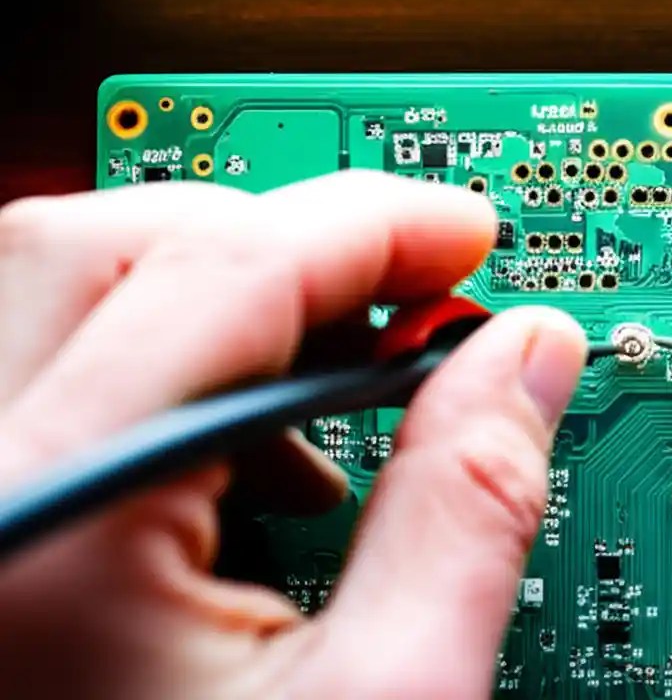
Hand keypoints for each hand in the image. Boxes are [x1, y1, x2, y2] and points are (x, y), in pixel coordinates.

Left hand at [0, 171, 586, 698]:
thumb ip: (468, 507)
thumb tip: (528, 359)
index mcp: (52, 540)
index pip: (224, 276)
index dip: (369, 225)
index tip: (464, 230)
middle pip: (104, 244)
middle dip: (280, 239)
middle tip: (410, 281)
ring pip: (49, 289)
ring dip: (211, 292)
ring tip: (339, 370)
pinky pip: (33, 375)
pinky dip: (155, 363)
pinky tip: (248, 452)